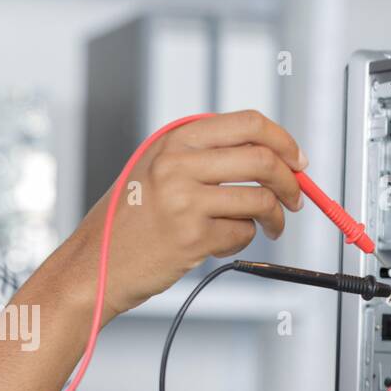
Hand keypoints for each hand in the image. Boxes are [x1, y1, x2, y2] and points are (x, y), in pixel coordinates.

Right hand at [68, 110, 306, 323]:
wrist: (93, 266)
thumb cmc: (126, 223)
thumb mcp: (154, 171)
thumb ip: (201, 156)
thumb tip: (269, 156)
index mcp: (173, 141)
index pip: (248, 124)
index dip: (283, 141)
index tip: (297, 160)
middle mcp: (177, 165)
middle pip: (262, 160)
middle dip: (291, 182)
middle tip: (296, 198)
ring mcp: (183, 201)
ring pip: (259, 200)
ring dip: (274, 218)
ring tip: (269, 228)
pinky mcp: (191, 237)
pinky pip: (241, 233)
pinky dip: (241, 240)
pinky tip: (221, 244)